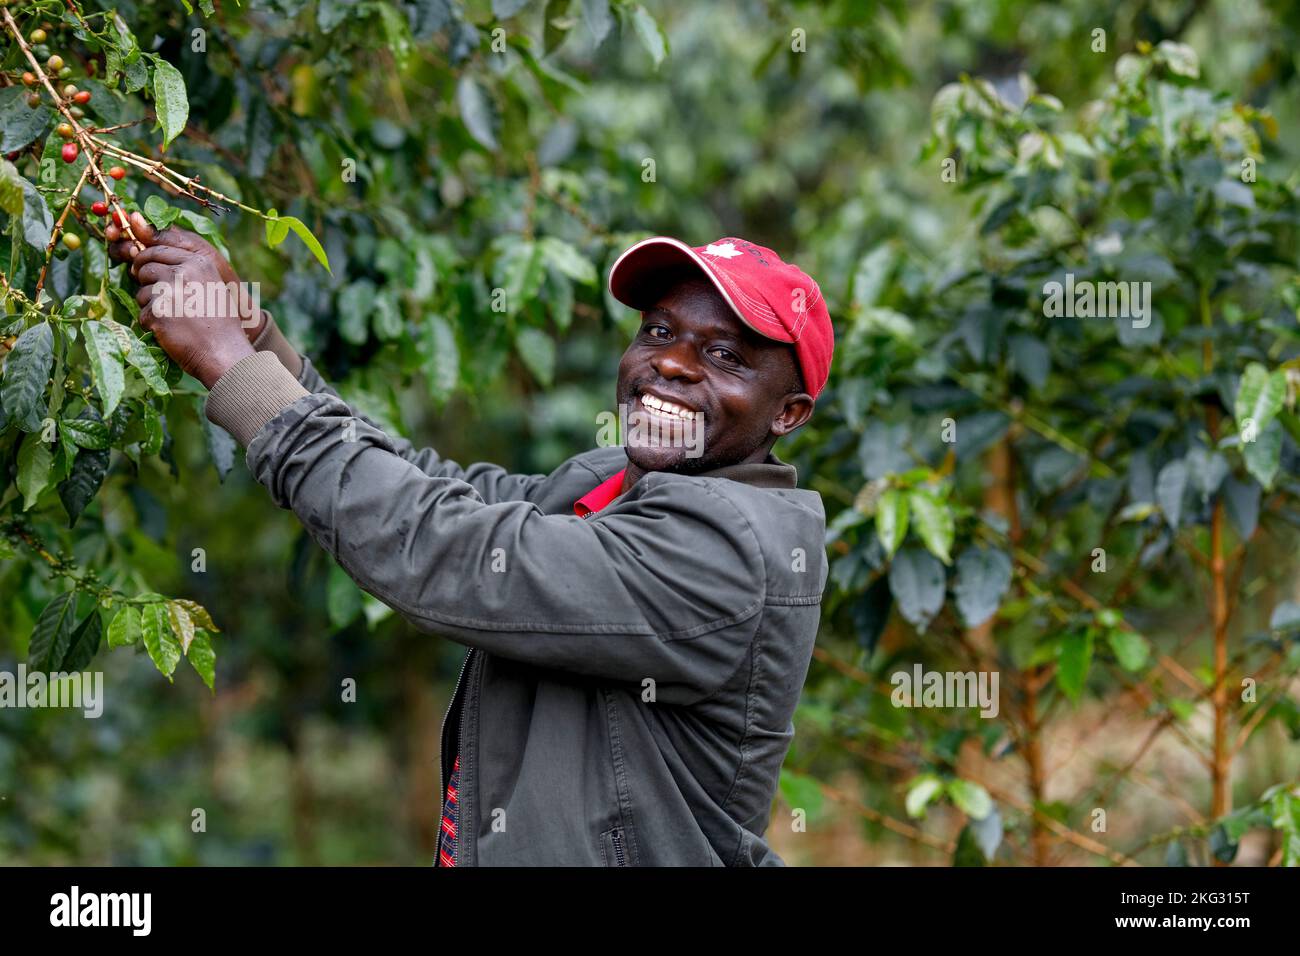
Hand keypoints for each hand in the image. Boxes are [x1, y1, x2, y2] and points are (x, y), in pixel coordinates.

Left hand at [107, 212, 257, 387]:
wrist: (224, 352)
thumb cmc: (220, 323)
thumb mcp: (212, 286)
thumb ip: (189, 270)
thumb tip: (154, 260)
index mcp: (199, 262)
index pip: (160, 249)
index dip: (147, 258)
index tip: (144, 268)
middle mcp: (183, 272)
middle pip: (146, 265)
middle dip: (143, 278)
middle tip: (152, 294)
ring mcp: (169, 291)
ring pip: (142, 291)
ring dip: (149, 305)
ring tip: (171, 319)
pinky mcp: (158, 312)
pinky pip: (143, 314)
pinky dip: (152, 325)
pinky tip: (170, 332)